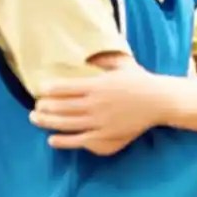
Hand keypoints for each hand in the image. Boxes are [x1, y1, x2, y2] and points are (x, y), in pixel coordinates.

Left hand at [29, 62, 163, 155]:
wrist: (161, 101)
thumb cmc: (142, 81)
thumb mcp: (123, 64)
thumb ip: (103, 59)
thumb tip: (86, 55)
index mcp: (98, 85)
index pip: (64, 87)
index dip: (48, 89)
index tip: (40, 90)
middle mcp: (96, 103)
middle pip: (61, 106)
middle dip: (44, 106)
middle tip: (35, 107)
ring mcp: (101, 121)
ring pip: (66, 122)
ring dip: (47, 121)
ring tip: (36, 119)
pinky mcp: (107, 135)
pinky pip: (80, 140)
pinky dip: (64, 141)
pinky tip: (52, 139)